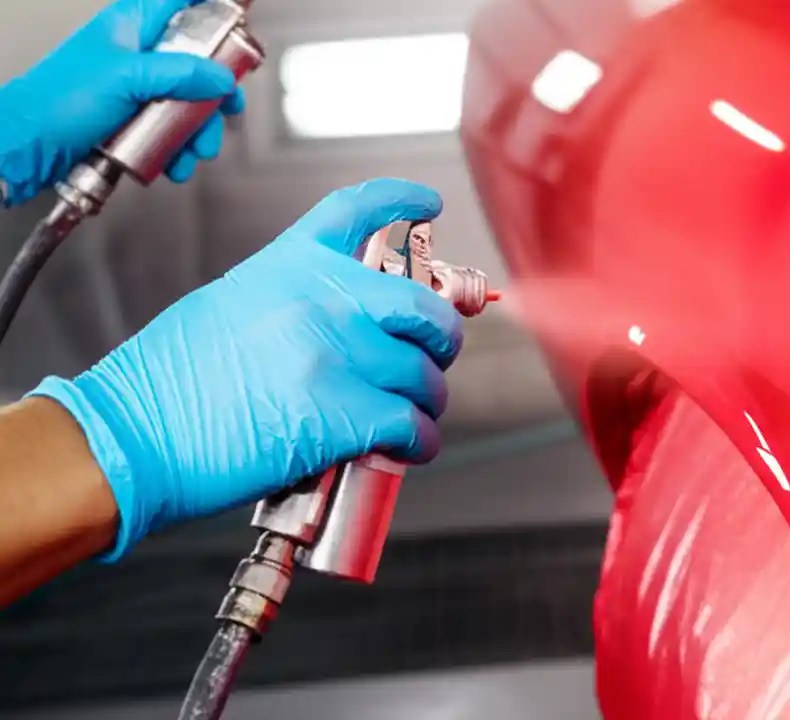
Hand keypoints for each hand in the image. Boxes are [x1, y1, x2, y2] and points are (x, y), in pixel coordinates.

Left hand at [0, 0, 244, 205]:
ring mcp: (135, 86)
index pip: (183, 2)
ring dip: (198, 130)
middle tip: (227, 108)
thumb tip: (222, 78)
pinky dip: (178, 147)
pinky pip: (168, 128)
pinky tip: (176, 162)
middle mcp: (137, 51)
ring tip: (195, 151)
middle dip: (215, 90)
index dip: (215, 10)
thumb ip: (181, 73)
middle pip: (197, 59)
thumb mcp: (127, 78)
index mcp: (133, 25)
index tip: (241, 28)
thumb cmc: (59, 101)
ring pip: (186, 99)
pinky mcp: (131, 117)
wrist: (26, 146)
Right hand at [30, 179, 462, 559]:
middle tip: (432, 357)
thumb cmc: (165, 381)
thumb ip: (291, 299)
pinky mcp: (342, 414)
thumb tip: (342, 324)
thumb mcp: (226, 305)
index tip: (428, 204)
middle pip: (423, 307)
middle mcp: (322, 299)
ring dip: (428, 401)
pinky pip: (412, 424)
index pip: (357, 210)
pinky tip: (408, 447)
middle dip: (441, 337)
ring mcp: (336, 354)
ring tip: (412, 416)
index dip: (402, 201)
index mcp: (288, 264)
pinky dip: (420, 441)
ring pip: (424, 375)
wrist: (131, 434)